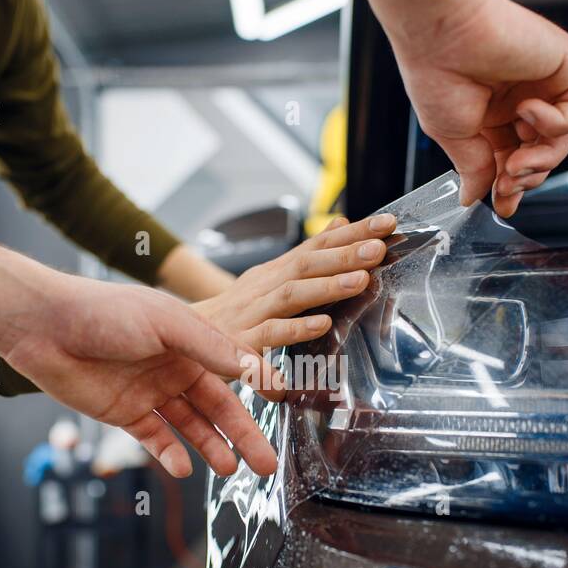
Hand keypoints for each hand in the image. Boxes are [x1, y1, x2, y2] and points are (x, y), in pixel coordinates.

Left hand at [1, 279, 279, 479]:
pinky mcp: (123, 413)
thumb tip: (253, 367)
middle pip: (217, 408)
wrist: (44, 326)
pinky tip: (183, 468)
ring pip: (190, 427)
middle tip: (266, 463)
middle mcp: (173, 368)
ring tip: (230, 469)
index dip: (258, 388)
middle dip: (243, 435)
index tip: (285, 404)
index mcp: (189, 341)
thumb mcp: (166, 323)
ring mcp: (149, 392)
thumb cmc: (104, 310)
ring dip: (210, 448)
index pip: (233, 370)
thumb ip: (210, 347)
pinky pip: (154, 439)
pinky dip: (170, 454)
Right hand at [192, 213, 396, 350]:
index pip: (317, 245)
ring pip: (291, 294)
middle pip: (306, 264)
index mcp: (275, 271)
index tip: (387, 223)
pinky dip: (297, 329)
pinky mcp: (241, 344)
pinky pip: (270, 334)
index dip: (352, 233)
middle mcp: (264, 286)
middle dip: (344, 254)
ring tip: (360, 280)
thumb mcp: (271, 278)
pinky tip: (322, 325)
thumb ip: (308, 255)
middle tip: (379, 247)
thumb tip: (341, 223)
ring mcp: (252, 313)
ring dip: (326, 286)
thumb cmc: (234, 313)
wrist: (180, 337)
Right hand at [392, 0, 567, 216]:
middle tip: (507, 181)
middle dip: (527, 177)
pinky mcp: (566, 67)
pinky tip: (527, 109)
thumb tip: (473, 197)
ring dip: (543, 159)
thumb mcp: (453, 135)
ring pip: (564, 139)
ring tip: (517, 159)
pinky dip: (556, 122)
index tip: (503, 204)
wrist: (444, 33)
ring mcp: (544, 85)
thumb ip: (473, 167)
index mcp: (491, 114)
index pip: (512, 158)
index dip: (511, 185)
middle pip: (542, 154)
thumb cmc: (438, 74)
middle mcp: (519, 99)